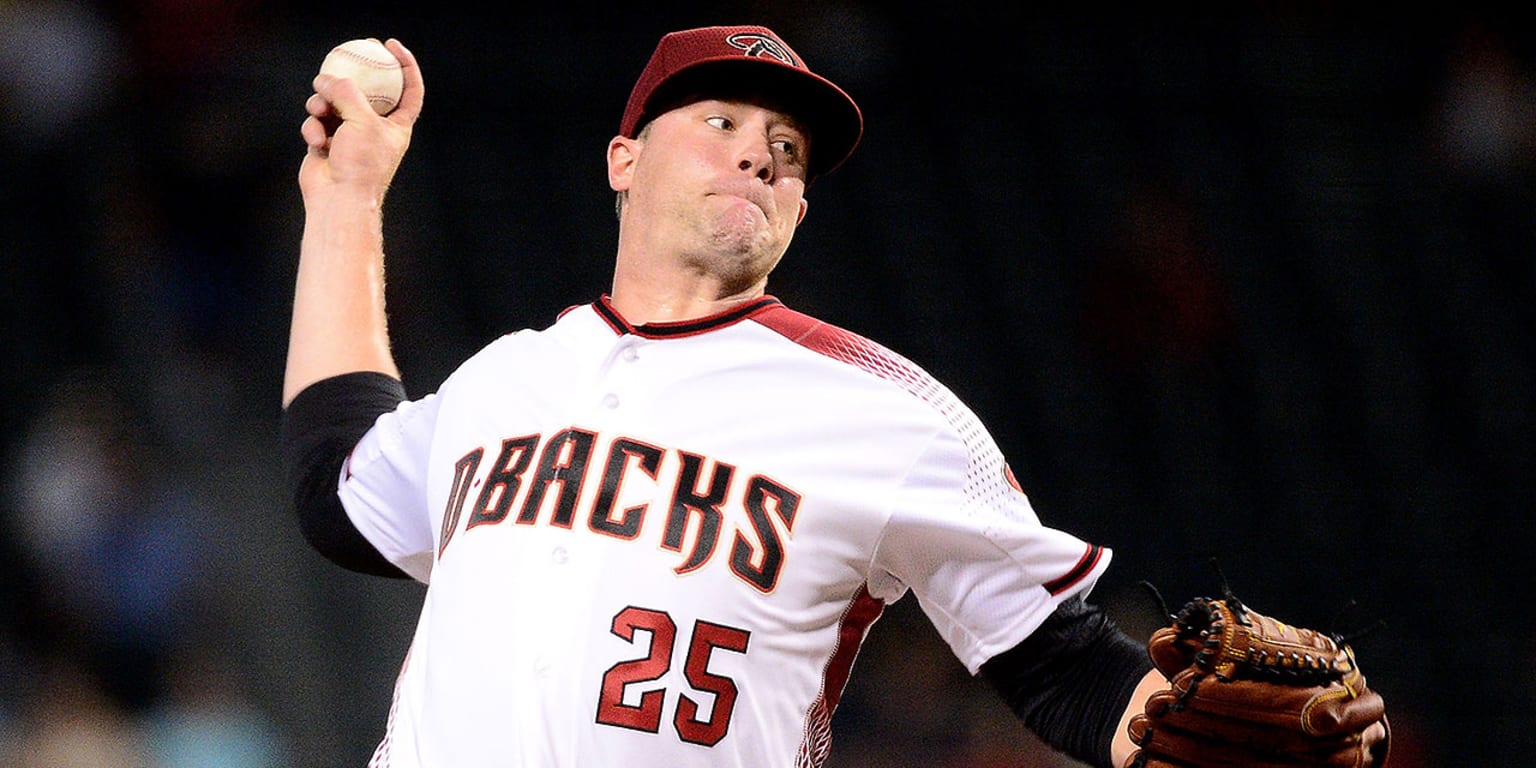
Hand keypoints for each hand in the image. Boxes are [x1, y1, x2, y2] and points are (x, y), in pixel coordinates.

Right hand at [299, 38, 423, 204]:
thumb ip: (347, 92)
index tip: (391, 45)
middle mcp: (375, 128)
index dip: (405, 65)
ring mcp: (349, 135)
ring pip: (332, 103)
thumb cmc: (360, 165)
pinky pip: (316, 122)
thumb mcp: (362, 121)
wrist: (338, 200)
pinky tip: (317, 143)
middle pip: (365, 91)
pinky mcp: (326, 142)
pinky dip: (314, 129)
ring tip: (319, 111)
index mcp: (397, 125)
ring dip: (322, 104)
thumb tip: (326, 78)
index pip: (409, 89)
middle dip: (351, 75)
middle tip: (343, 57)